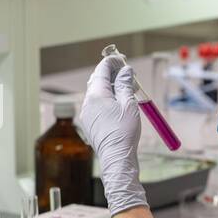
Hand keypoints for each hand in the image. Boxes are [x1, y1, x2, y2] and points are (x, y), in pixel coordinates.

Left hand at [80, 55, 146, 215]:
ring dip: (109, 87)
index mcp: (96, 95)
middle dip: (110, 74)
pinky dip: (107, 99)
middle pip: (97, 80)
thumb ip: (126, 85)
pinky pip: (96, 104)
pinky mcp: (90, 123)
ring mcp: (87, 113)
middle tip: (125, 73)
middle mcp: (88, 102)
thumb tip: (125, 71)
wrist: (116, 159)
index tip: (120, 58)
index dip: (111, 62)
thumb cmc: (124, 133)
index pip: (102, 71)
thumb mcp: (129, 105)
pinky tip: (119, 104)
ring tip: (125, 89)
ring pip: (96, 93)